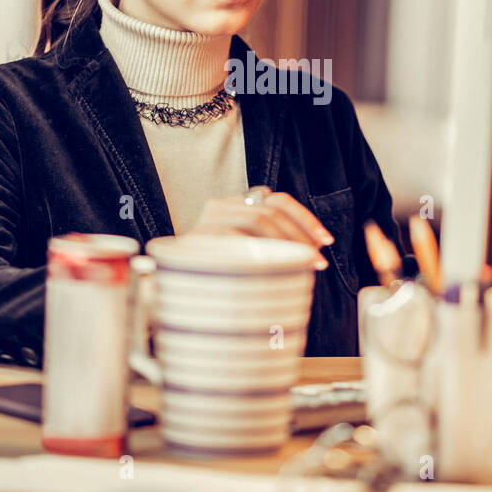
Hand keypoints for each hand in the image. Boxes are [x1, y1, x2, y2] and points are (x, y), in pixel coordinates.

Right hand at [186, 191, 333, 269]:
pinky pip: (239, 239)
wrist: (166, 290)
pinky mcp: (200, 238)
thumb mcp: (240, 257)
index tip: (326, 241)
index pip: (276, 200)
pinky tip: (274, 269)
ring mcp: (208, 222)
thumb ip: (264, 246)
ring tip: (302, 265)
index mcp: (232, 208)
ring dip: (287, 242)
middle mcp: (219, 208)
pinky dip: (262, 252)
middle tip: (317, 260)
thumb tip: (309, 256)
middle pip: (271, 210)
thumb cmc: (211, 278)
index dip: (305, 219)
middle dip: (301, 235)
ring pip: (258, 219)